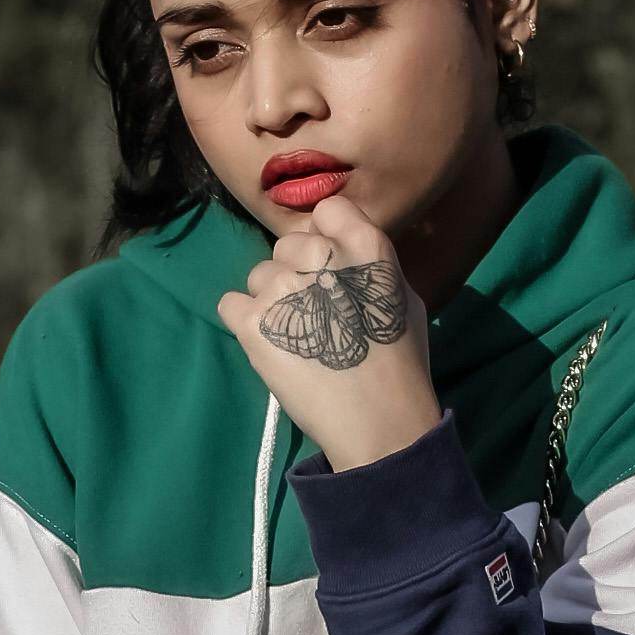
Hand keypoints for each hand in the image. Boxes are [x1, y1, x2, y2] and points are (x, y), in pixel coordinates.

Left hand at [216, 192, 440, 472]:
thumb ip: (371, 266)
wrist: (378, 424)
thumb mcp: (403, 300)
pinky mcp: (251, 322)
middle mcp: (319, 256)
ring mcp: (281, 288)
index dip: (325, 236)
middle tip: (312, 310)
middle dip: (294, 270)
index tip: (328, 266)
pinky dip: (244, 322)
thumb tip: (344, 256)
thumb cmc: (401, 365)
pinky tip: (267, 344)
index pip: (328, 210)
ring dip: (270, 300)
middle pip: (287, 244)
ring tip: (293, 336)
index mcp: (365, 245)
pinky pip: (230, 303)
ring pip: (258, 275)